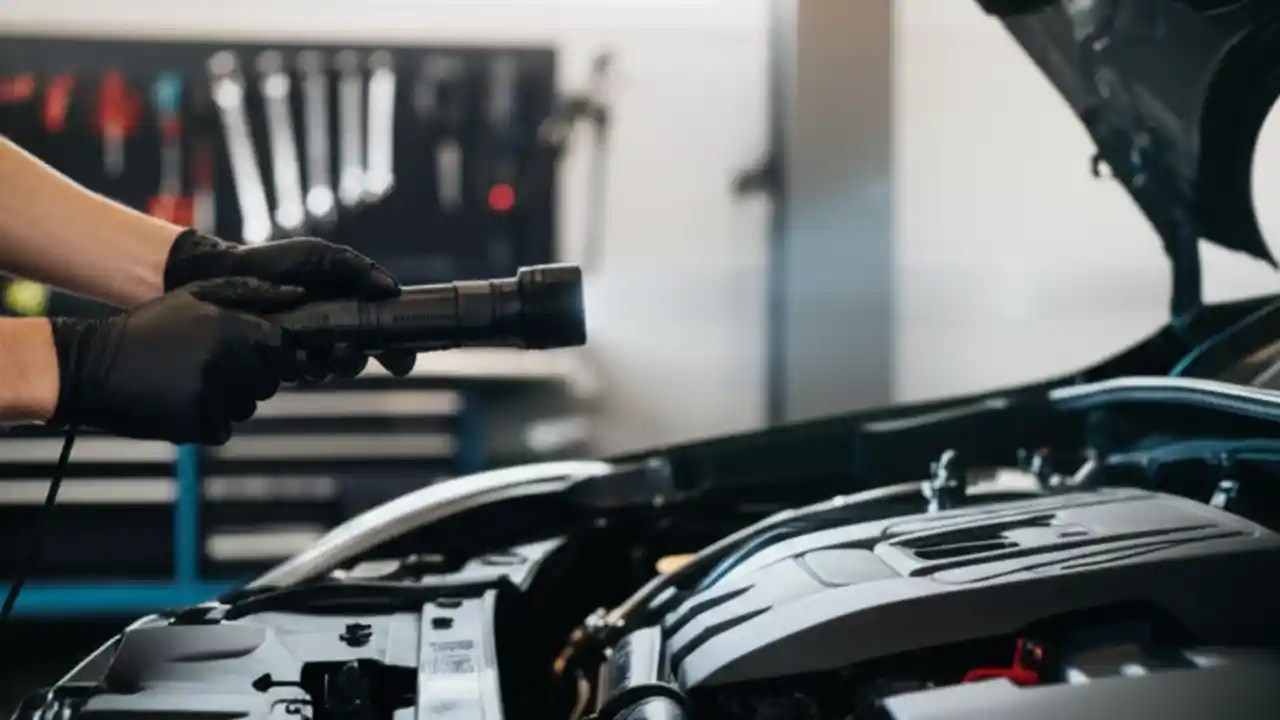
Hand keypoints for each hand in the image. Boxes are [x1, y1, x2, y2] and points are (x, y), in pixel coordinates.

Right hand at [48, 278, 303, 444]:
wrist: (93, 366)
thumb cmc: (149, 328)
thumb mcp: (194, 296)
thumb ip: (249, 292)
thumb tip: (297, 293)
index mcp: (230, 327)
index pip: (282, 350)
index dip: (274, 356)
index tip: (257, 357)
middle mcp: (226, 359)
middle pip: (268, 382)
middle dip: (249, 379)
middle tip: (211, 368)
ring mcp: (211, 393)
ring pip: (245, 408)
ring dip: (227, 401)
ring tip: (190, 382)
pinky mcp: (195, 423)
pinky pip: (221, 429)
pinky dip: (206, 421)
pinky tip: (180, 401)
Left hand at [163, 230, 415, 378]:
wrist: (224, 276)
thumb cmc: (271, 261)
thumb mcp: (320, 254)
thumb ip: (357, 267)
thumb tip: (392, 288)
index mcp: (347, 303)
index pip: (383, 331)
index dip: (397, 350)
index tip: (401, 361)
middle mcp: (332, 328)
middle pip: (362, 356)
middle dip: (359, 358)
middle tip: (347, 350)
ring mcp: (309, 345)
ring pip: (336, 368)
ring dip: (333, 364)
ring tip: (320, 350)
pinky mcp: (284, 360)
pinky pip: (306, 373)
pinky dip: (307, 366)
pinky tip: (297, 353)